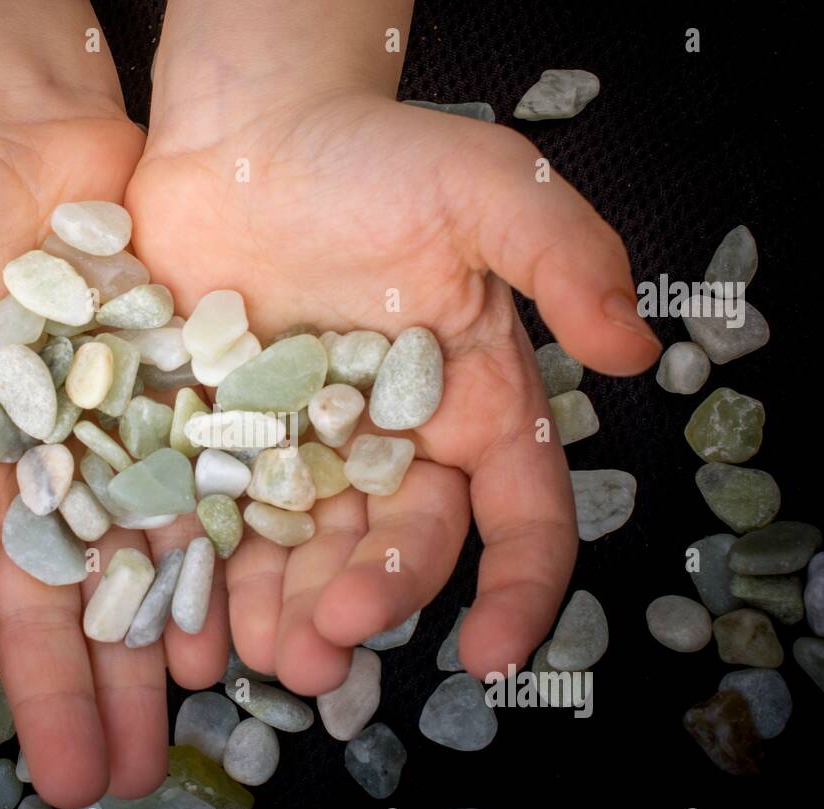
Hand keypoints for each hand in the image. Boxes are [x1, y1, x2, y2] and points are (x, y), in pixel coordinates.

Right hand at [0, 2, 162, 805]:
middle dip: (59, 699)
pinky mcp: (181, 418)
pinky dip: (204, 581)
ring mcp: (110, 455)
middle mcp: (28, 482)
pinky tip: (215, 653)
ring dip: (136, 671)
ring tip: (147, 759)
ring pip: (126, 580)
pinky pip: (197, 513)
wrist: (23, 148)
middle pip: (46, 609)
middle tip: (80, 790)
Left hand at [126, 76, 658, 694]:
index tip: (493, 655)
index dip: (519, 588)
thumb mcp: (486, 187)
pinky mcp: (218, 444)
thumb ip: (566, 256)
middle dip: (367, 603)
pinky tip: (186, 630)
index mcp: (468, 407)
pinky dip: (201, 577)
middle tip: (325, 647)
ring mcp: (300, 453)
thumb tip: (637, 347)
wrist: (248, 135)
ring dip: (283, 613)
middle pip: (395, 548)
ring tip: (259, 657)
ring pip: (303, 555)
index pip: (518, 513)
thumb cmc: (375, 154)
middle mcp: (390, 447)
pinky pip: (214, 525)